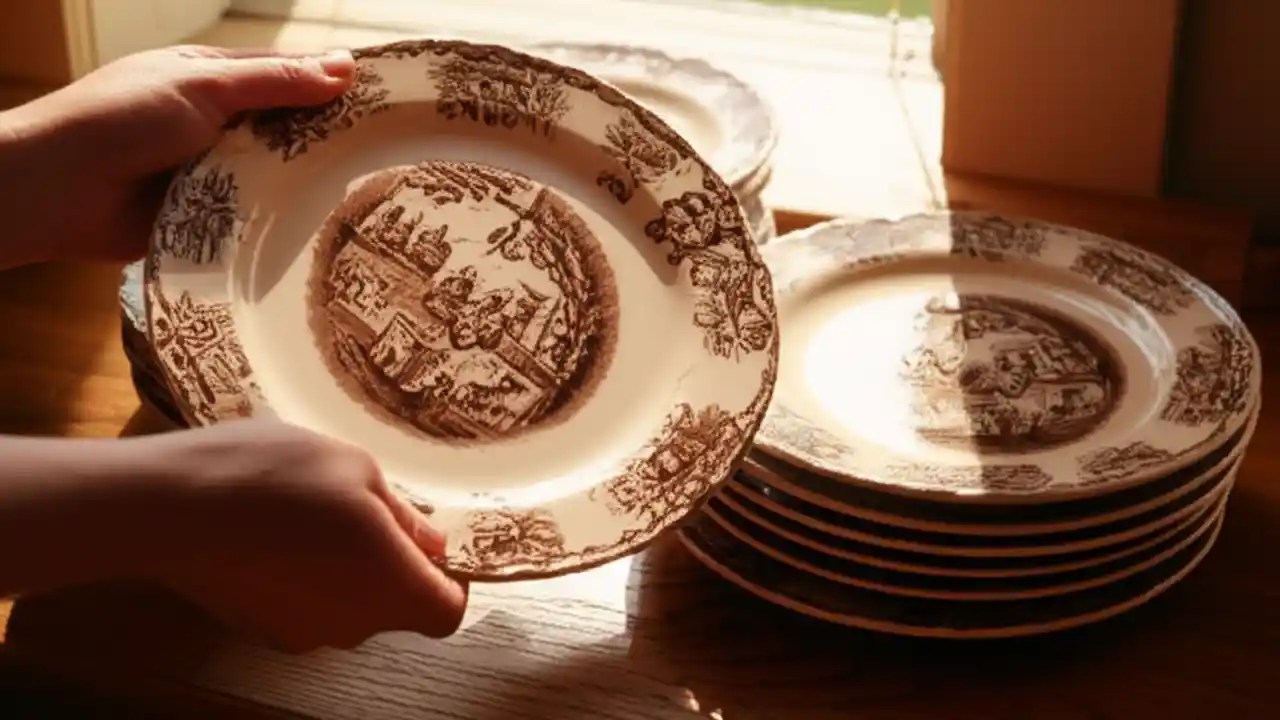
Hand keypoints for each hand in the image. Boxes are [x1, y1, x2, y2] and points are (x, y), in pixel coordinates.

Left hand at [0, 45, 354, 268]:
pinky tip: (322, 230)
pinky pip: (256, 219)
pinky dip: (280, 223)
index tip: (389, 102)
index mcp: (215, 80)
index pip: (291, 76)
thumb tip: (347, 67)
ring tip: (370, 197)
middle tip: (392, 156)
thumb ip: (274, 82)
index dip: (337, 86)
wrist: (57, 192)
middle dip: (330, 142)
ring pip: (276, 177)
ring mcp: (215, 173)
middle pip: (289, 131)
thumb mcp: (203, 87)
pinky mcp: (210, 219)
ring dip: (307, 186)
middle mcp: (220, 126)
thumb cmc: (119, 120)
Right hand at [149, 419, 467, 652]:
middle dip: (393, 566)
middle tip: (367, 509)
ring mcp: (303, 633)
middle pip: (396, 609)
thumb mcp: (357, 470)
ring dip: (346, 569)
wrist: (169, 507)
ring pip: (348, 607)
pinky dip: (304, 577)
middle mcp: (354, 625)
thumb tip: (433, 546)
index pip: (447, 611)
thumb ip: (405, 517)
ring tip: (313, 511)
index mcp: (392, 587)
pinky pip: (304, 606)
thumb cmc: (278, 476)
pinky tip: (275, 531)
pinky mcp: (260, 629)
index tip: (434, 545)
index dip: (450, 581)